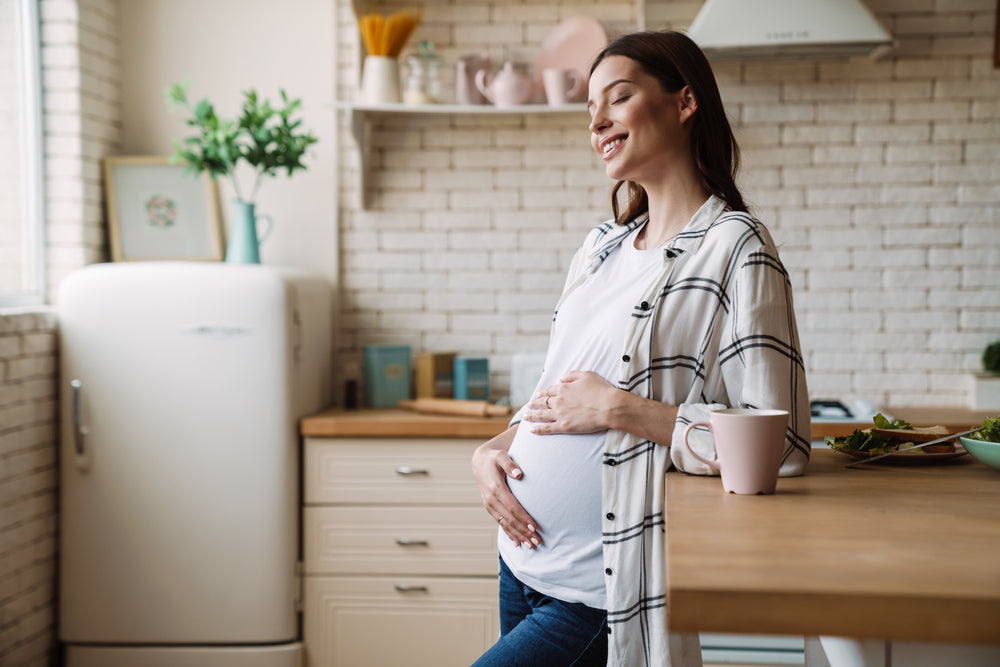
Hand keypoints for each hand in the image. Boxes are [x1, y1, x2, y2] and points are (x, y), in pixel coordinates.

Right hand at [472, 429, 541, 548]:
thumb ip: (509, 464)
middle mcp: (491, 500)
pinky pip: (500, 523)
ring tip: (531, 545)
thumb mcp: (501, 456)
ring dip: (518, 535)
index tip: (535, 526)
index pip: (512, 507)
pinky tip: (517, 542)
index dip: (524, 517)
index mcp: (496, 488)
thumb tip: (519, 474)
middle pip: (510, 519)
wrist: (480, 463)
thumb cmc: (494, 458)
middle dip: (524, 531)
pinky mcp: (491, 509)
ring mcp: (490, 506)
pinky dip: (509, 533)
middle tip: (537, 541)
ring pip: (506, 524)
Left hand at [523, 370, 619, 434]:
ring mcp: (560, 414)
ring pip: (541, 415)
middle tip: (529, 405)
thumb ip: (572, 375)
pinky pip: (547, 428)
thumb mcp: (587, 375)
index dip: (543, 393)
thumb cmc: (601, 390)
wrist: (609, 407)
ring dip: (532, 415)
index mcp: (564, 389)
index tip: (539, 395)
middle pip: (543, 402)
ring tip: (525, 416)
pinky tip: (531, 430)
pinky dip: (538, 429)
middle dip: (534, 404)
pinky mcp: (564, 426)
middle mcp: (558, 401)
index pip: (550, 390)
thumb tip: (562, 378)